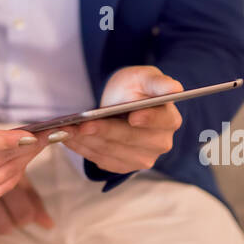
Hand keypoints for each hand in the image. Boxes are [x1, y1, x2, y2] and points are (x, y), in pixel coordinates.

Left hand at [63, 65, 182, 174]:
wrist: (121, 104)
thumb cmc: (135, 88)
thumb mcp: (144, 77)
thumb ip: (159, 82)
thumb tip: (176, 88)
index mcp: (169, 120)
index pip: (160, 121)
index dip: (147, 119)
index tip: (132, 116)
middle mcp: (160, 143)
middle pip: (130, 139)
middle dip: (105, 131)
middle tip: (83, 124)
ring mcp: (143, 158)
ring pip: (112, 152)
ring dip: (88, 141)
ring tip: (67, 130)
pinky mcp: (124, 166)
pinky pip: (101, 160)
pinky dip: (83, 149)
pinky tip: (69, 138)